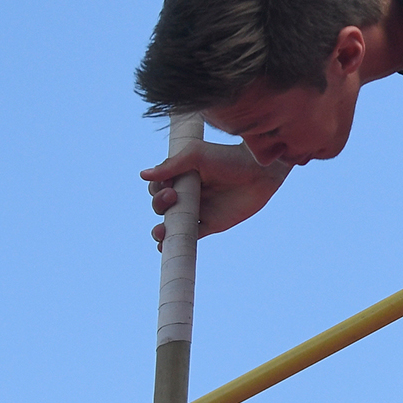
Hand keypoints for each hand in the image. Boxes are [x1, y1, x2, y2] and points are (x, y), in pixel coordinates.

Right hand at [141, 140, 291, 245]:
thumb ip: (171, 166)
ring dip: (161, 230)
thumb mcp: (196, 156)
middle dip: (159, 205)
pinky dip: (177, 243)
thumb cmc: (228, 158)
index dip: (156, 190)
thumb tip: (143, 174)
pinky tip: (166, 246)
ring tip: (159, 232)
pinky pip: (190, 237)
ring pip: (172, 224)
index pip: (158, 186)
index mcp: (182, 176)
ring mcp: (200, 210)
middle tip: (173, 196)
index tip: (167, 186)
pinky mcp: (212, 224)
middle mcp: (188, 193)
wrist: (260, 172)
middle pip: (162, 206)